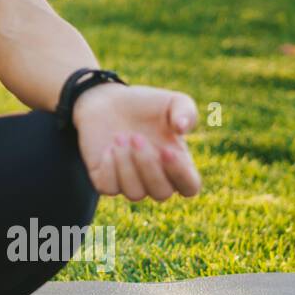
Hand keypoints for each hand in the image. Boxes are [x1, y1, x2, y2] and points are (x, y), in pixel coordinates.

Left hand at [72, 82, 201, 201]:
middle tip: (136, 137)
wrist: (108, 101)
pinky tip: (108, 148)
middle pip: (161, 193)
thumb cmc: (146, 105)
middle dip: (148, 165)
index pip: (189, 187)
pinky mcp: (105, 181)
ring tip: (120, 137)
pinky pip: (109, 188)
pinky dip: (109, 168)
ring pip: (134, 193)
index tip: (167, 150)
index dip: (180, 174)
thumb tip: (183, 127)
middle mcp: (155, 179)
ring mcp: (130, 182)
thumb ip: (186, 110)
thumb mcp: (172, 101)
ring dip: (127, 165)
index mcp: (177, 164)